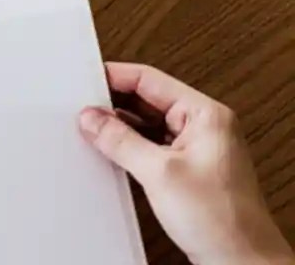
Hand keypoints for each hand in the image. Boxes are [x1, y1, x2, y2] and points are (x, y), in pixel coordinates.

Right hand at [79, 62, 293, 264]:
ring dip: (120, 129)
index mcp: (206, 115)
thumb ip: (121, 140)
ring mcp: (196, 149)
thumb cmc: (223, 221)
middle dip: (113, 105)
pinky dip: (130, 148)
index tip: (85, 81)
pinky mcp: (187, 170)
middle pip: (147, 101)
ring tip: (93, 134)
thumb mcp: (159, 173)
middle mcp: (204, 127)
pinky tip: (111, 154)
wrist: (241, 263)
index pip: (150, 80)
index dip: (114, 77)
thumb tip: (92, 118)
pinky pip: (151, 147)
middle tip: (82, 110)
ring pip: (147, 125)